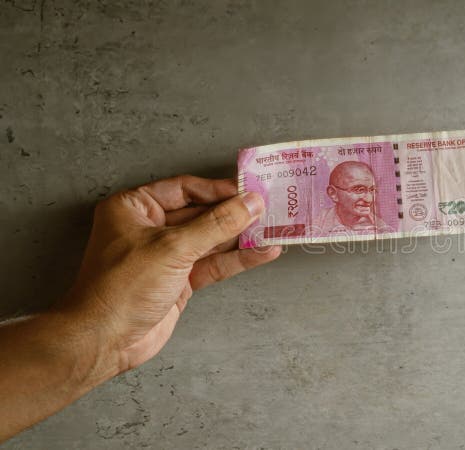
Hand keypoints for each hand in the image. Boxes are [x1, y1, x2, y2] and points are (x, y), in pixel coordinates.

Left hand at [56, 175, 280, 372]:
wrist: (105, 341)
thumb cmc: (122, 287)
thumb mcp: (174, 247)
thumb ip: (217, 224)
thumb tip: (251, 203)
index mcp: (134, 208)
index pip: (184, 188)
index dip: (218, 190)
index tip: (250, 191)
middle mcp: (150, 228)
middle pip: (201, 213)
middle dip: (234, 213)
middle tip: (268, 209)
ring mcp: (166, 256)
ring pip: (211, 240)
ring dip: (242, 237)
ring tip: (274, 229)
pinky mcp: (180, 281)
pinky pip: (214, 264)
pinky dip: (238, 259)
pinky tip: (263, 252)